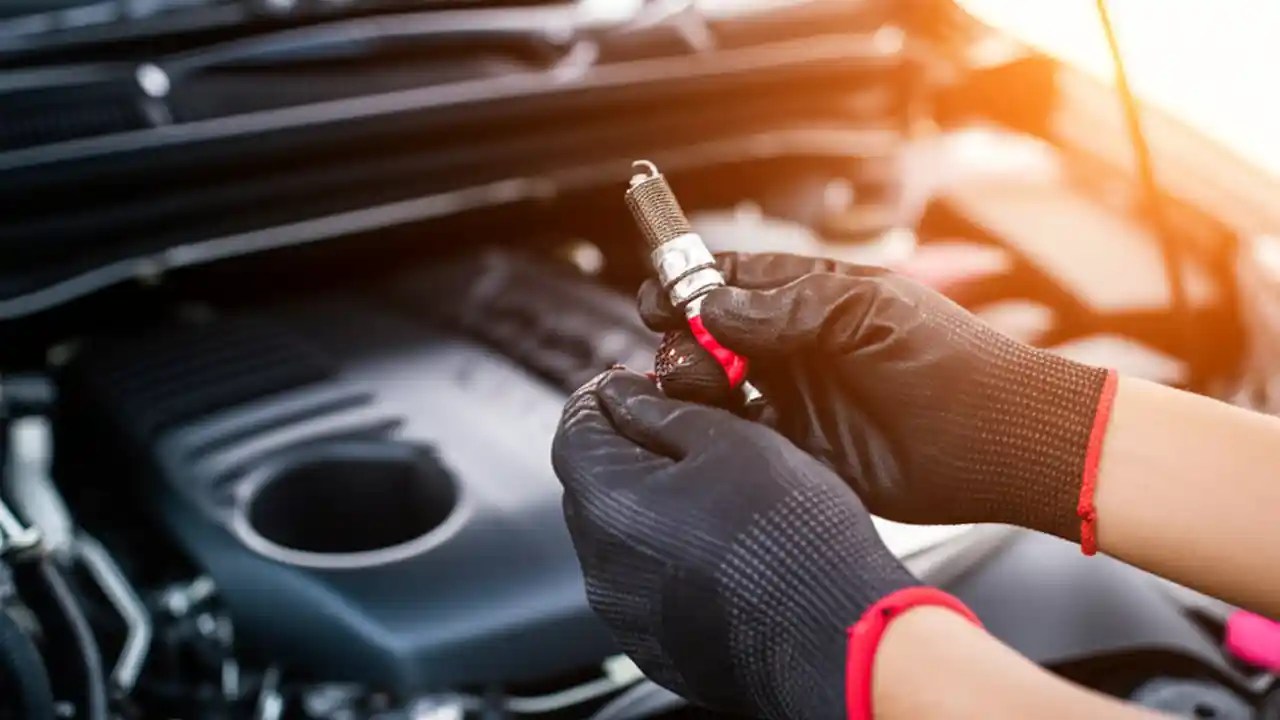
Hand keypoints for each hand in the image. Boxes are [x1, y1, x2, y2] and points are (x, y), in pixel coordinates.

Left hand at [552, 369, 916, 719]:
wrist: (838, 638)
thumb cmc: (790, 534)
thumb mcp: (728, 441)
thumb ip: (658, 412)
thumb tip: (618, 393)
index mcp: (608, 504)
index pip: (574, 430)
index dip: (605, 397)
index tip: (638, 383)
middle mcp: (601, 566)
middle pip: (593, 485)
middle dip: (630, 449)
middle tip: (687, 430)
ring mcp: (626, 614)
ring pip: (621, 537)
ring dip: (652, 505)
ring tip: (719, 493)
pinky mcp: (656, 648)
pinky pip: (647, 585)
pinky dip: (672, 556)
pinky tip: (725, 548)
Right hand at [639, 253, 1112, 542]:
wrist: (999, 442)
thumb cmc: (952, 364)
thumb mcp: (869, 312)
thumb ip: (788, 306)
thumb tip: (713, 304)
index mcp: (815, 300)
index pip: (734, 279)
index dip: (690, 283)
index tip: (658, 296)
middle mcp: (798, 346)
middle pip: (711, 332)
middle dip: (684, 337)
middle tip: (681, 350)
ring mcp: (796, 397)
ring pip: (717, 384)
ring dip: (693, 381)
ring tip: (698, 386)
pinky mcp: (799, 449)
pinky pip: (739, 433)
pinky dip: (716, 427)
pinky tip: (715, 422)